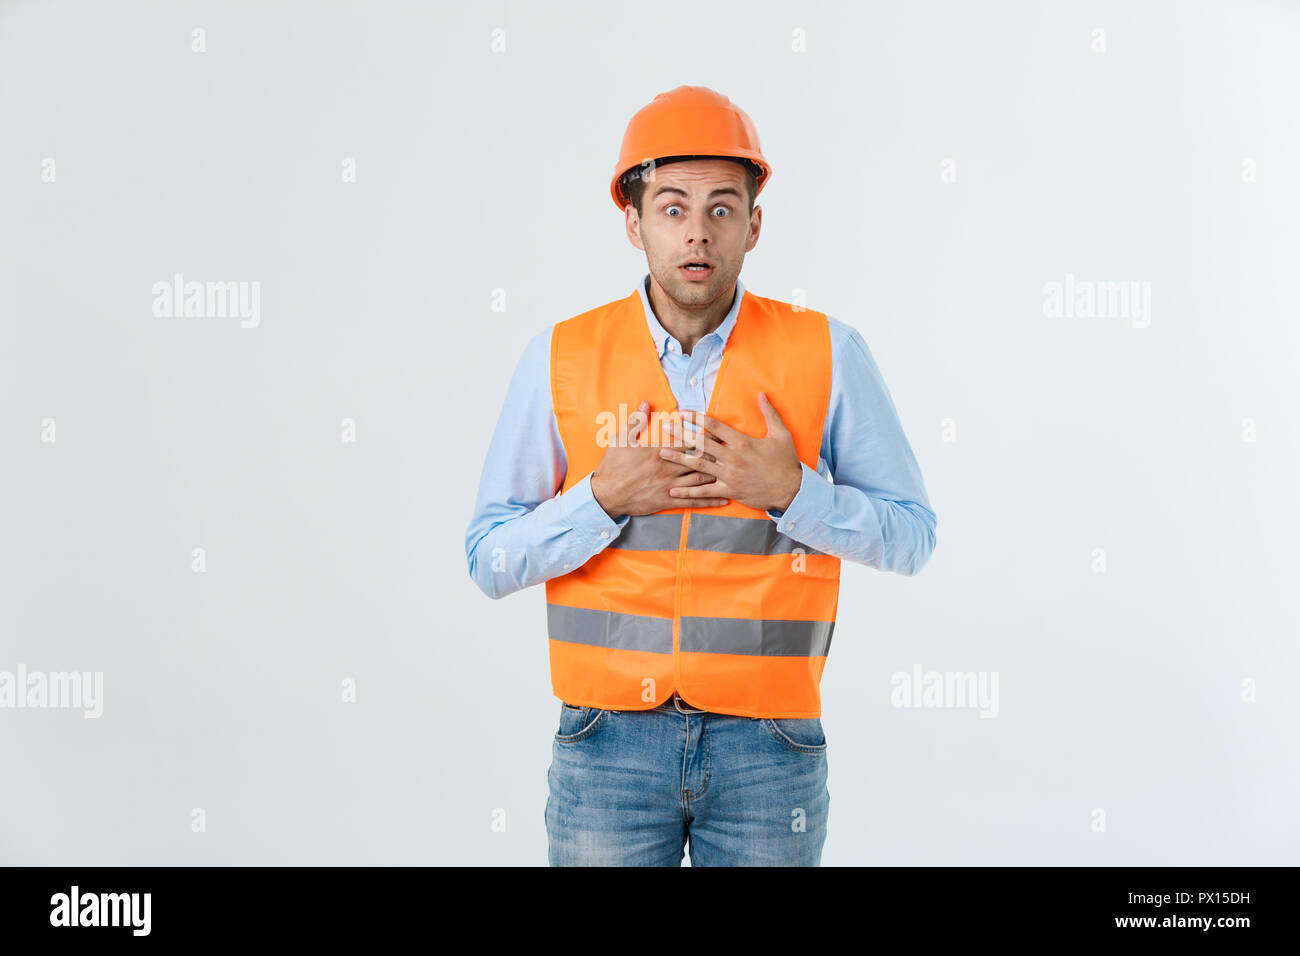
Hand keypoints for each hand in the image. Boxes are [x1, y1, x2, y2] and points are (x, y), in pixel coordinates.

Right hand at [589, 400, 731, 517]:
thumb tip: (645, 403)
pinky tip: (723, 499)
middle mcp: (668, 470)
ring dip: (718, 475)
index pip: (689, 442)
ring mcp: (670, 487)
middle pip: (700, 460)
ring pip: (700, 480)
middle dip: (718, 454)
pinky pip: (693, 501)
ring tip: (733, 472)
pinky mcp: (667, 501)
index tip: (720, 431)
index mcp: (659, 453)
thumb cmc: (613, 466)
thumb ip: (635, 421)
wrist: (606, 494)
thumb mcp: (621, 439)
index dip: (706, 436)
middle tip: (734, 451)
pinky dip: (710, 500)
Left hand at [656, 392, 802, 513]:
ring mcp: (729, 476)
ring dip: (679, 459)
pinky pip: (705, 491)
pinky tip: (673, 489)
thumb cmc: (786, 461)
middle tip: (666, 427)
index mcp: (742, 442)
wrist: (791, 490)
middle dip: (682, 435)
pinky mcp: (729, 491)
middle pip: (701, 444)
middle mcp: (732, 458)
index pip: (714, 427)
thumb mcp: (781, 434)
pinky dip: (688, 492)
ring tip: (662, 453)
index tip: (683, 412)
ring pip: (698, 466)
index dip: (697, 418)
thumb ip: (770, 413)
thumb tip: (761, 394)